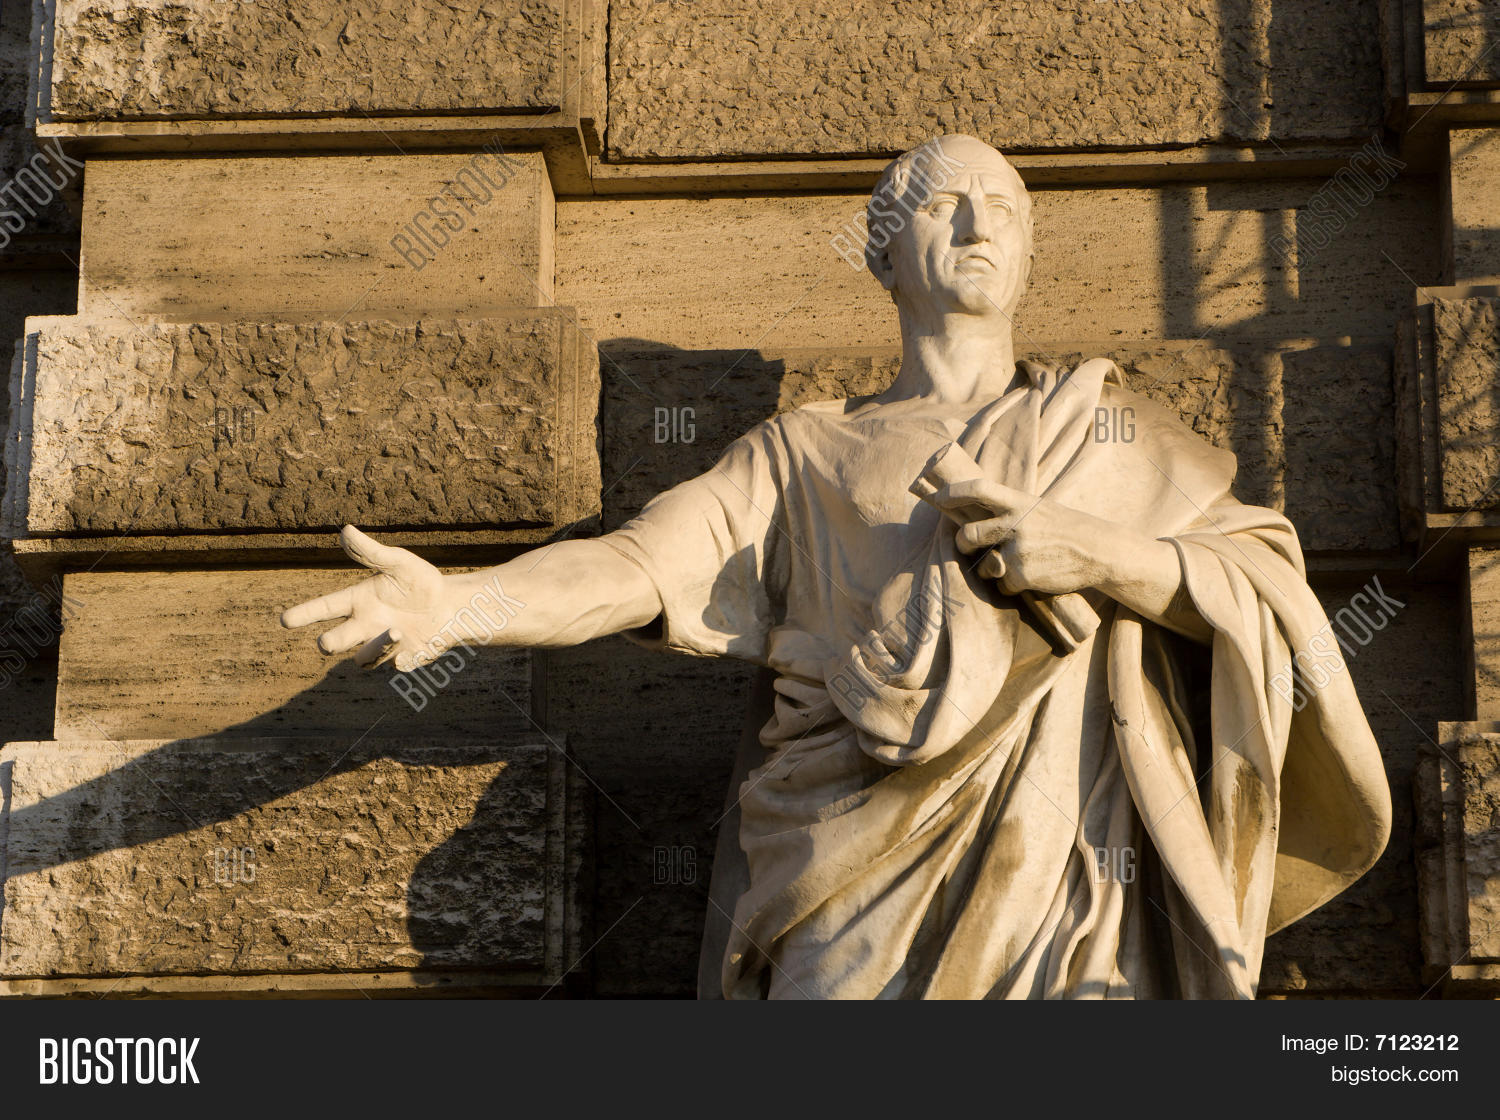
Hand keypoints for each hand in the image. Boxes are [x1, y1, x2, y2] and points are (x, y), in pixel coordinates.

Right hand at [281, 526, 457, 669]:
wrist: (451, 604)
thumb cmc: (420, 581)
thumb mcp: (398, 563)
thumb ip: (371, 552)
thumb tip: (345, 530)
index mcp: (358, 601)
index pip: (325, 608)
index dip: (305, 614)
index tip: (285, 620)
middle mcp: (364, 626)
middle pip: (335, 640)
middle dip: (329, 643)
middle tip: (325, 642)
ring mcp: (381, 645)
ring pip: (362, 658)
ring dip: (373, 648)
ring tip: (396, 631)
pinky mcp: (402, 658)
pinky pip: (394, 665)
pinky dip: (398, 658)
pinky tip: (408, 648)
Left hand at [928, 479, 1125, 596]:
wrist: (1098, 551)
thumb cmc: (1065, 528)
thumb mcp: (1038, 509)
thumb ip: (1009, 510)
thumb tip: (976, 512)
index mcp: (1019, 502)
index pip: (979, 489)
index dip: (954, 492)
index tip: (939, 497)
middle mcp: (1015, 524)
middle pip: (969, 534)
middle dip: (961, 543)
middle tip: (964, 545)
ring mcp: (1017, 551)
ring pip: (984, 565)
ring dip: (992, 569)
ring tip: (1016, 563)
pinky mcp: (1022, 576)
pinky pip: (1003, 585)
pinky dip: (1012, 585)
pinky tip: (1032, 577)